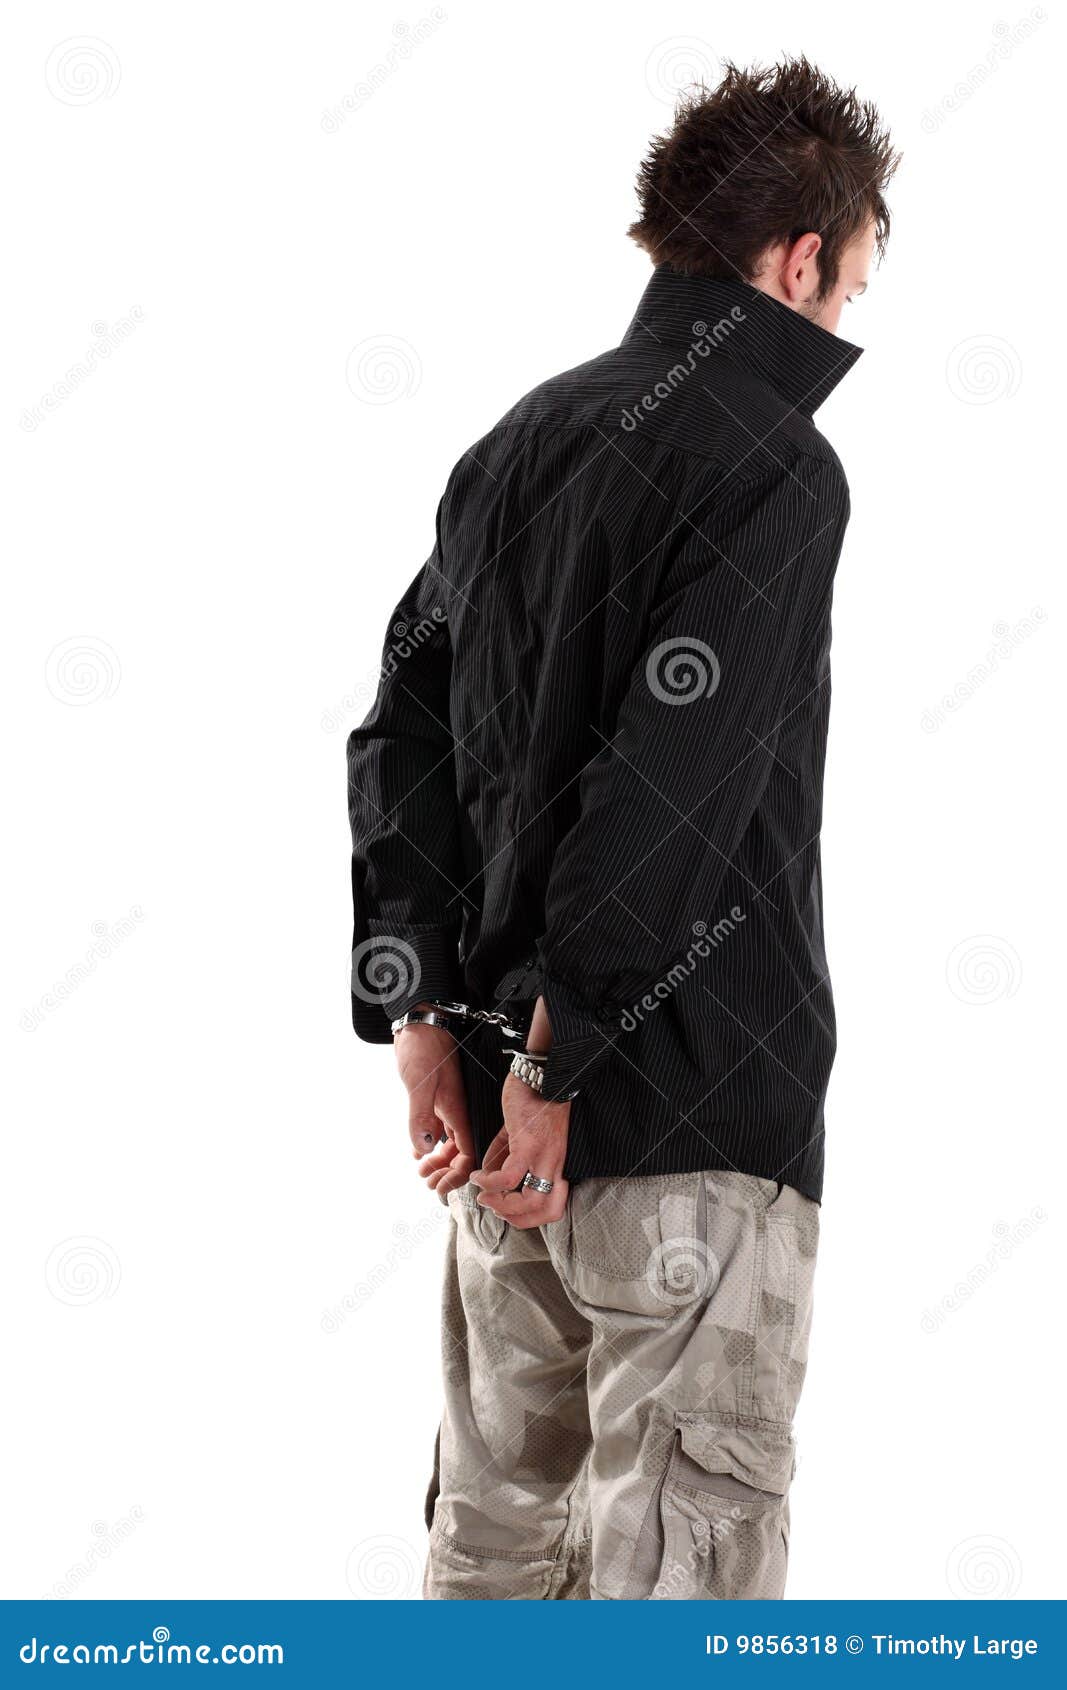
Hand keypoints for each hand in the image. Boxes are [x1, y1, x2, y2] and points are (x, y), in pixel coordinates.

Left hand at [395, 1018, 473, 1201]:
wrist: (421, 1023)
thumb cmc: (423, 1048)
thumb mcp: (419, 1083)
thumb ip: (421, 1116)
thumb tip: (422, 1148)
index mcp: (460, 1112)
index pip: (468, 1155)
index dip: (457, 1176)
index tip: (439, 1188)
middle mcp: (458, 1113)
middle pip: (462, 1154)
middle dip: (447, 1173)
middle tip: (427, 1183)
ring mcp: (449, 1108)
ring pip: (451, 1144)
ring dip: (439, 1161)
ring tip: (422, 1172)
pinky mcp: (439, 1101)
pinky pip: (441, 1131)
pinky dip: (431, 1145)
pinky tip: (418, 1151)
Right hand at [469, 1074, 569, 1227]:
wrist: (541, 1072)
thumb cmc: (532, 1098)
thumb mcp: (519, 1134)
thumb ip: (504, 1154)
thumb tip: (486, 1174)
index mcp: (556, 1163)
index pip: (556, 1206)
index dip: (531, 1218)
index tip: (508, 1210)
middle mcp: (555, 1163)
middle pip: (549, 1212)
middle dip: (518, 1220)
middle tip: (495, 1209)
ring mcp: (544, 1156)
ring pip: (531, 1202)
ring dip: (502, 1205)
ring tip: (484, 1194)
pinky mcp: (529, 1144)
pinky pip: (510, 1177)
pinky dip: (491, 1183)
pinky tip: (479, 1175)